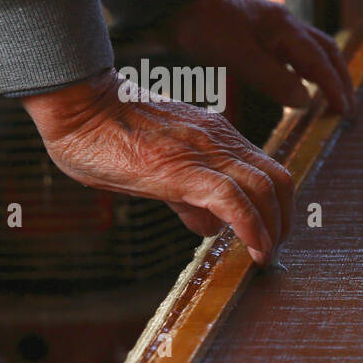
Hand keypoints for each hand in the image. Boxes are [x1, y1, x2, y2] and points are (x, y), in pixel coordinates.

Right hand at [23, 69, 293, 266]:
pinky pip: (235, 200)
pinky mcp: (186, 170)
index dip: (277, 205)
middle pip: (279, 179)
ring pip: (266, 188)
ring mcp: (206, 152)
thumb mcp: (158, 168)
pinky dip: (252, 228)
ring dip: (273, 229)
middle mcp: (220, 141)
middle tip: (272, 249)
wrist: (78, 106)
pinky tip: (253, 251)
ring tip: (264, 256)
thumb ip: (189, 197)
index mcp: (217, 137)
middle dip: (284, 219)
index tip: (271, 234)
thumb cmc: (106, 134)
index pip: (266, 170)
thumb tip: (212, 228)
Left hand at [154, 0, 354, 115]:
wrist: (170, 1)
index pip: (320, 61)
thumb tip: (305, 100)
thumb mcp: (237, 55)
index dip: (334, 87)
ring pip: (309, 48)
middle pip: (324, 50)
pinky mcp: (255, 30)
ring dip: (322, 71)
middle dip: (338, 77)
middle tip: (345, 103)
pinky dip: (301, 67)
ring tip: (328, 94)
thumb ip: (273, 78)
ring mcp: (269, 25)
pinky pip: (289, 50)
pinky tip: (295, 79)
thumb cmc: (202, 26)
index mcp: (284, 27)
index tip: (344, 110)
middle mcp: (283, 24)